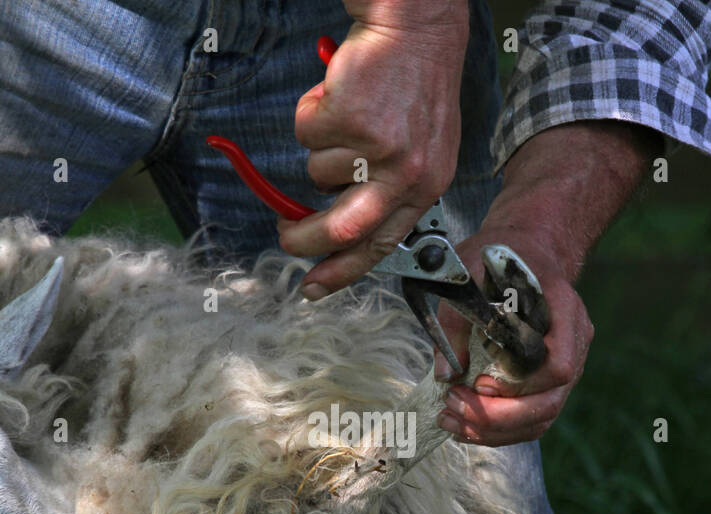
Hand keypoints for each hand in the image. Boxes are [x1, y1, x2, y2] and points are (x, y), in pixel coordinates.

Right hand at [277, 1, 468, 298]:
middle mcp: (406, 173)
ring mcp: (378, 147)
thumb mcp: (417, 150)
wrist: (415, 30)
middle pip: (342, 230)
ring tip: (347, 115)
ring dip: (319, 145)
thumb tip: (338, 234)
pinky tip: (340, 92)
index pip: (381, 245)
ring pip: (316, 171)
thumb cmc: (412, 87)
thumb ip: (385, 191)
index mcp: (425, 187)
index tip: (313, 287)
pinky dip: (311, 111)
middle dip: (303, 238)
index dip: (342, 272)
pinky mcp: (351, 118)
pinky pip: (306, 132)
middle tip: (285, 231)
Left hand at [434, 121, 660, 445]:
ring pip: (541, 418)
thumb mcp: (468, 270)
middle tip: (452, 407)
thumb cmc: (498, 256)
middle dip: (498, 417)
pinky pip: (532, 419)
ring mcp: (567, 365)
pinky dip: (498, 430)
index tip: (478, 380)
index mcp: (563, 308)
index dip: (519, 383)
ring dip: (494, 430)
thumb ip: (456, 318)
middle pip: (549, 402)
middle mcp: (574, 342)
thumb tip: (447, 373)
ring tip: (451, 422)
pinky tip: (465, 425)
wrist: (526, 249)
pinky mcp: (549, 381)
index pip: (559, 365)